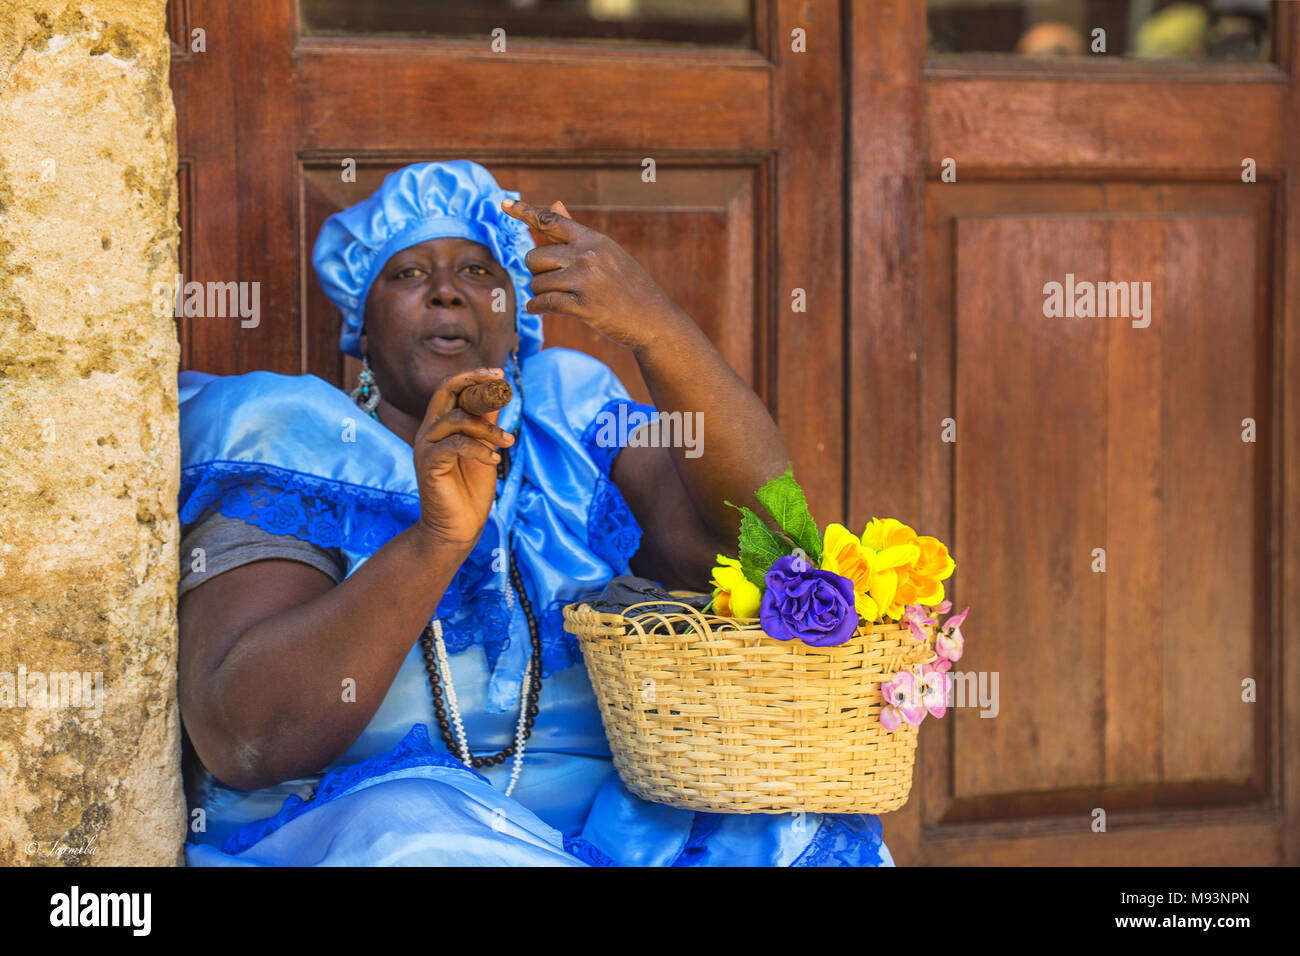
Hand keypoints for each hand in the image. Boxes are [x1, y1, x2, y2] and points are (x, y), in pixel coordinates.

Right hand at [411, 367, 515, 548]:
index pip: (451, 389)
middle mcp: (430, 431)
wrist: (458, 527)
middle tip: (499, 380)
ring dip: (489, 428)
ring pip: (457, 419)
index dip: (473, 377)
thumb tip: (497, 394)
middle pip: (445, 391)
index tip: (499, 374)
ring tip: (508, 442)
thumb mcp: (484, 448)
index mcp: (441, 424)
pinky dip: (479, 448)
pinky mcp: (429, 464)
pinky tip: (494, 460)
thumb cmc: (471, 489)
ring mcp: (427, 446)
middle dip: (473, 381)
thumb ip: (485, 423)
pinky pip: (456, 444)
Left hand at [502, 198, 687, 352]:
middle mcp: (587, 255)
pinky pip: (543, 303)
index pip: (551, 220)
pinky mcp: (583, 306)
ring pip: (537, 282)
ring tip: (558, 298)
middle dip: (537, 272)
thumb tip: (555, 204)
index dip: (524, 211)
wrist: (654, 319)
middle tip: (553, 282)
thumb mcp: (608, 253)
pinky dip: (536, 307)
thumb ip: (576, 232)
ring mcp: (585, 280)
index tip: (502, 203)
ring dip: (539, 293)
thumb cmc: (628, 286)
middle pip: (534, 257)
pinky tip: (539, 309)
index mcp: (592, 239)